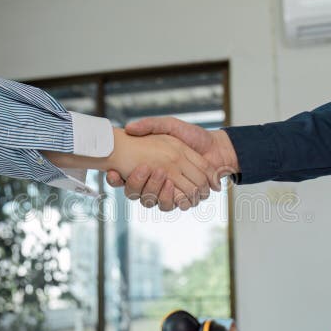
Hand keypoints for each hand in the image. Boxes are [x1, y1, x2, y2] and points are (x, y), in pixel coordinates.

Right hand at [106, 117, 238, 209]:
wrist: (217, 149)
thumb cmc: (192, 136)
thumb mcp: (170, 126)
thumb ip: (150, 125)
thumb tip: (129, 127)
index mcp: (145, 167)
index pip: (122, 178)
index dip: (114, 178)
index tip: (113, 171)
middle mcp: (153, 184)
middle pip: (135, 194)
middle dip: (137, 183)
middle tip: (145, 168)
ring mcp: (168, 193)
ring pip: (152, 203)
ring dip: (154, 191)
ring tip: (162, 176)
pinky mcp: (184, 198)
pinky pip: (174, 205)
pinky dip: (174, 197)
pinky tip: (175, 186)